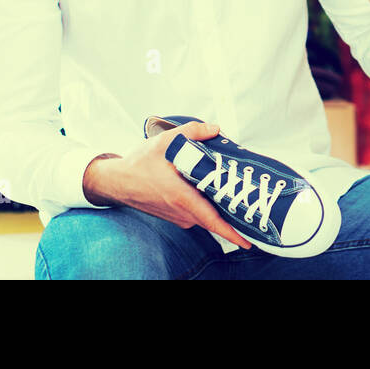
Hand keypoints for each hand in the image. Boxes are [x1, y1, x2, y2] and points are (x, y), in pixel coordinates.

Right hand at [82, 121, 252, 247]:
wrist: (117, 181)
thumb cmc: (139, 165)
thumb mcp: (166, 141)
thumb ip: (193, 132)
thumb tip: (215, 130)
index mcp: (182, 198)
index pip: (213, 221)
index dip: (233, 233)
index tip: (249, 240)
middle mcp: (181, 212)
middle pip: (215, 217)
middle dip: (234, 212)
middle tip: (252, 203)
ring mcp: (178, 216)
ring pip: (206, 214)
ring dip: (219, 205)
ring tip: (235, 191)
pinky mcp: (175, 215)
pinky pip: (197, 212)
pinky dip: (207, 203)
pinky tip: (213, 189)